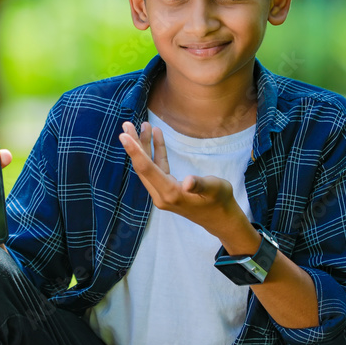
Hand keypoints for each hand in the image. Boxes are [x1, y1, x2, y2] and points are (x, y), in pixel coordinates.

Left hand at [117, 120, 237, 230]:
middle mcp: (161, 195)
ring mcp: (162, 193)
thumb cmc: (220, 202)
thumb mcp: (215, 189)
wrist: (221, 219)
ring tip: (143, 126)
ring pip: (148, 167)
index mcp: (170, 193)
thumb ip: (200, 185)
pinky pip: (157, 168)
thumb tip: (188, 182)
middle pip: (142, 167)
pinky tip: (156, 136)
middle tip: (127, 125)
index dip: (135, 152)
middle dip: (134, 145)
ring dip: (144, 147)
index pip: (147, 169)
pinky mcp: (167, 190)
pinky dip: (156, 152)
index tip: (123, 136)